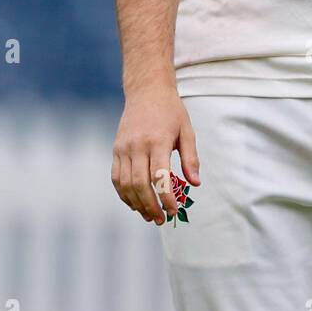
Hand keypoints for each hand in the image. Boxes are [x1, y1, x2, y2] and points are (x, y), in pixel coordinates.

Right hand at [111, 83, 200, 224]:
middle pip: (140, 184)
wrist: (146, 90)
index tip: (174, 211)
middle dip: (150, 206)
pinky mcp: (116, 149)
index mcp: (158, 140)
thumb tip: (195, 183)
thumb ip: (190, 158)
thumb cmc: (171, 111)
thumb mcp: (187, 130)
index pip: (159, 177)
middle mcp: (138, 145)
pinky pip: (116, 177)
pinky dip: (124, 193)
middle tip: (161, 220)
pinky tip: (135, 203)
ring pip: (125, 184)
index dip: (166, 198)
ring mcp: (124, 147)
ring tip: (149, 215)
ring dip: (136, 204)